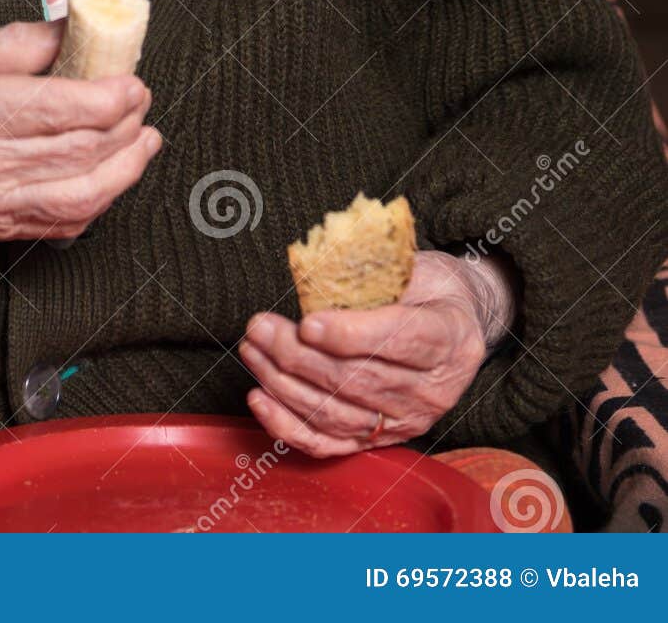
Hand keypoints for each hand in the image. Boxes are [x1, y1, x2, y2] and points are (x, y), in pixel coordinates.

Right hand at [0, 19, 160, 239]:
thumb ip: (26, 42)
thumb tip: (82, 30)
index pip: (58, 109)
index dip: (109, 97)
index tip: (133, 81)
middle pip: (78, 151)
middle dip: (125, 125)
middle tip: (141, 99)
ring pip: (81, 194)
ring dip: (127, 168)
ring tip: (146, 140)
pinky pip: (64, 222)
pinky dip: (101, 197)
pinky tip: (116, 172)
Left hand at [239, 250, 504, 455]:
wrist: (456, 324)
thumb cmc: (429, 287)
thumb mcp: (417, 266)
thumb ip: (376, 274)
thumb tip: (317, 270)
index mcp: (448, 339)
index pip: (397, 341)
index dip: (349, 335)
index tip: (307, 323)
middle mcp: (431, 390)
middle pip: (358, 380)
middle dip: (299, 356)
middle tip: (260, 327)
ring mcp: (406, 421)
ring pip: (337, 413)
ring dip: (285, 384)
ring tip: (253, 351)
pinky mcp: (381, 440)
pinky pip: (330, 443)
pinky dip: (289, 425)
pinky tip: (260, 399)